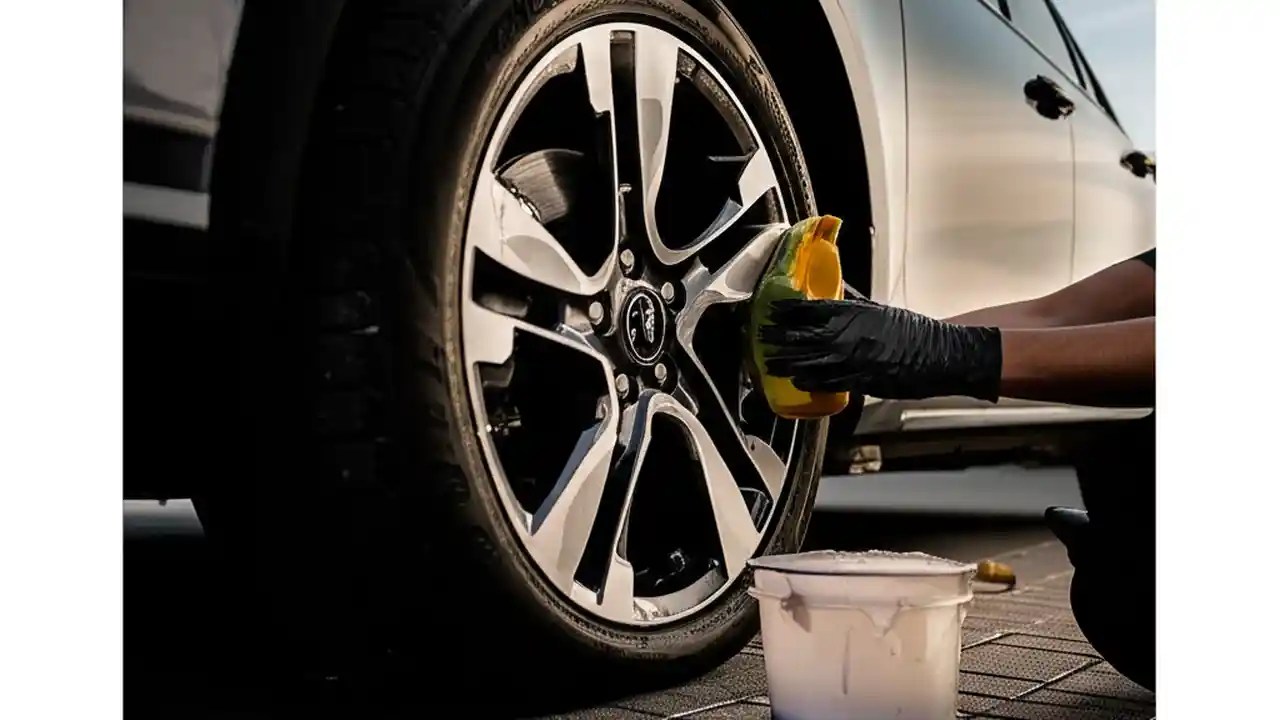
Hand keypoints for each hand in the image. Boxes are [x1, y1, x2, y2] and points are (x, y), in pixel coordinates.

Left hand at [758, 297, 1003, 401]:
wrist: (937, 355)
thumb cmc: (910, 329)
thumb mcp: (878, 309)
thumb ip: (853, 303)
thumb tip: (834, 291)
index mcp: (851, 314)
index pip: (807, 308)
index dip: (785, 309)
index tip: (770, 309)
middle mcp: (845, 336)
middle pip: (799, 336)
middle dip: (776, 337)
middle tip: (760, 336)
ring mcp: (849, 361)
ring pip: (806, 362)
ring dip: (784, 362)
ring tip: (768, 362)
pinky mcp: (857, 382)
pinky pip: (824, 382)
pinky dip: (807, 381)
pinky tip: (796, 381)